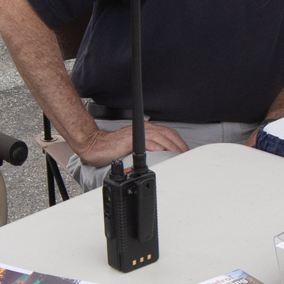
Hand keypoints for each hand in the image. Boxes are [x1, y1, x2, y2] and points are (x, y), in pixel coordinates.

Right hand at [69, 122, 187, 165]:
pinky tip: (162, 152)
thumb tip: (163, 154)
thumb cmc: (113, 146)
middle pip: (167, 134)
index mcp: (146, 129)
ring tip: (179, 154)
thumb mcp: (135, 144)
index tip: (186, 151)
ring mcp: (136, 134)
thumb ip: (149, 146)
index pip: (167, 133)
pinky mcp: (129, 140)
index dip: (179, 141)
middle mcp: (143, 129)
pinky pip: (146, 143)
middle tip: (187, 154)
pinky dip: (155, 147)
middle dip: (179, 144)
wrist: (95, 145)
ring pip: (159, 137)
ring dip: (171, 146)